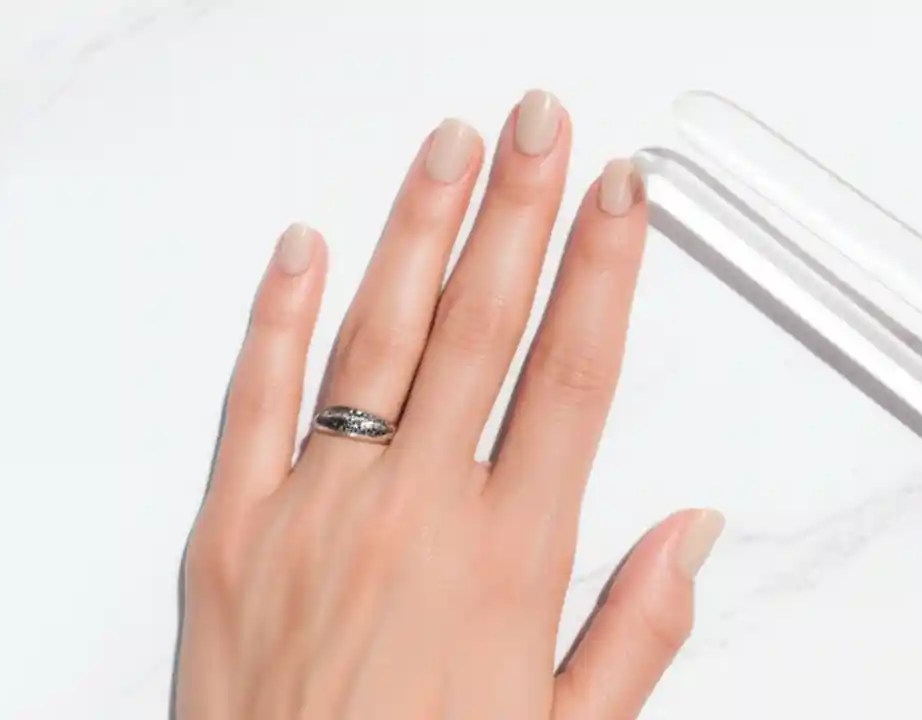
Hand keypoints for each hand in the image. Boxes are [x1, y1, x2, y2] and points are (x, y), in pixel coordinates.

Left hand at [174, 91, 723, 719]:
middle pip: (481, 328)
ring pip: (375, 338)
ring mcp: (314, 513)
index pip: (574, 377)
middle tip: (542, 127)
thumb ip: (639, 629)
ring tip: (451, 150)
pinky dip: (278, 314)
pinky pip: (255, 400)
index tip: (623, 197)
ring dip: (419, 231)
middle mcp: (413, 514)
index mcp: (509, 560)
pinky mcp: (228, 534)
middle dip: (520, 213)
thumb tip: (693, 530)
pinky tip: (305, 246)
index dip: (604, 273)